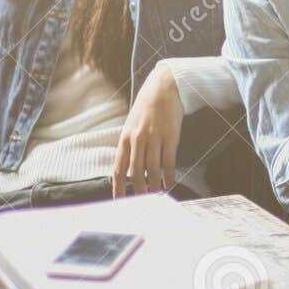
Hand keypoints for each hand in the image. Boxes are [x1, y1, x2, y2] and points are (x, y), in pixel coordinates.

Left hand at [112, 63, 183, 196]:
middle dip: (138, 190)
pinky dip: (168, 176)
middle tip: (141, 201)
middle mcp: (138, 139)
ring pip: (152, 170)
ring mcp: (154, 138)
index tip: (119, 199)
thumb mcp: (132, 124)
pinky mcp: (170, 137)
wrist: (164, 87)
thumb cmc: (147, 107)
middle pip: (136, 172)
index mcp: (125, 137)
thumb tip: (128, 166)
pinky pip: (168, 162)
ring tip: (155, 195)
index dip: (118, 186)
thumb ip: (129, 144)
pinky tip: (168, 184)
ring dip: (153, 185)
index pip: (119, 167)